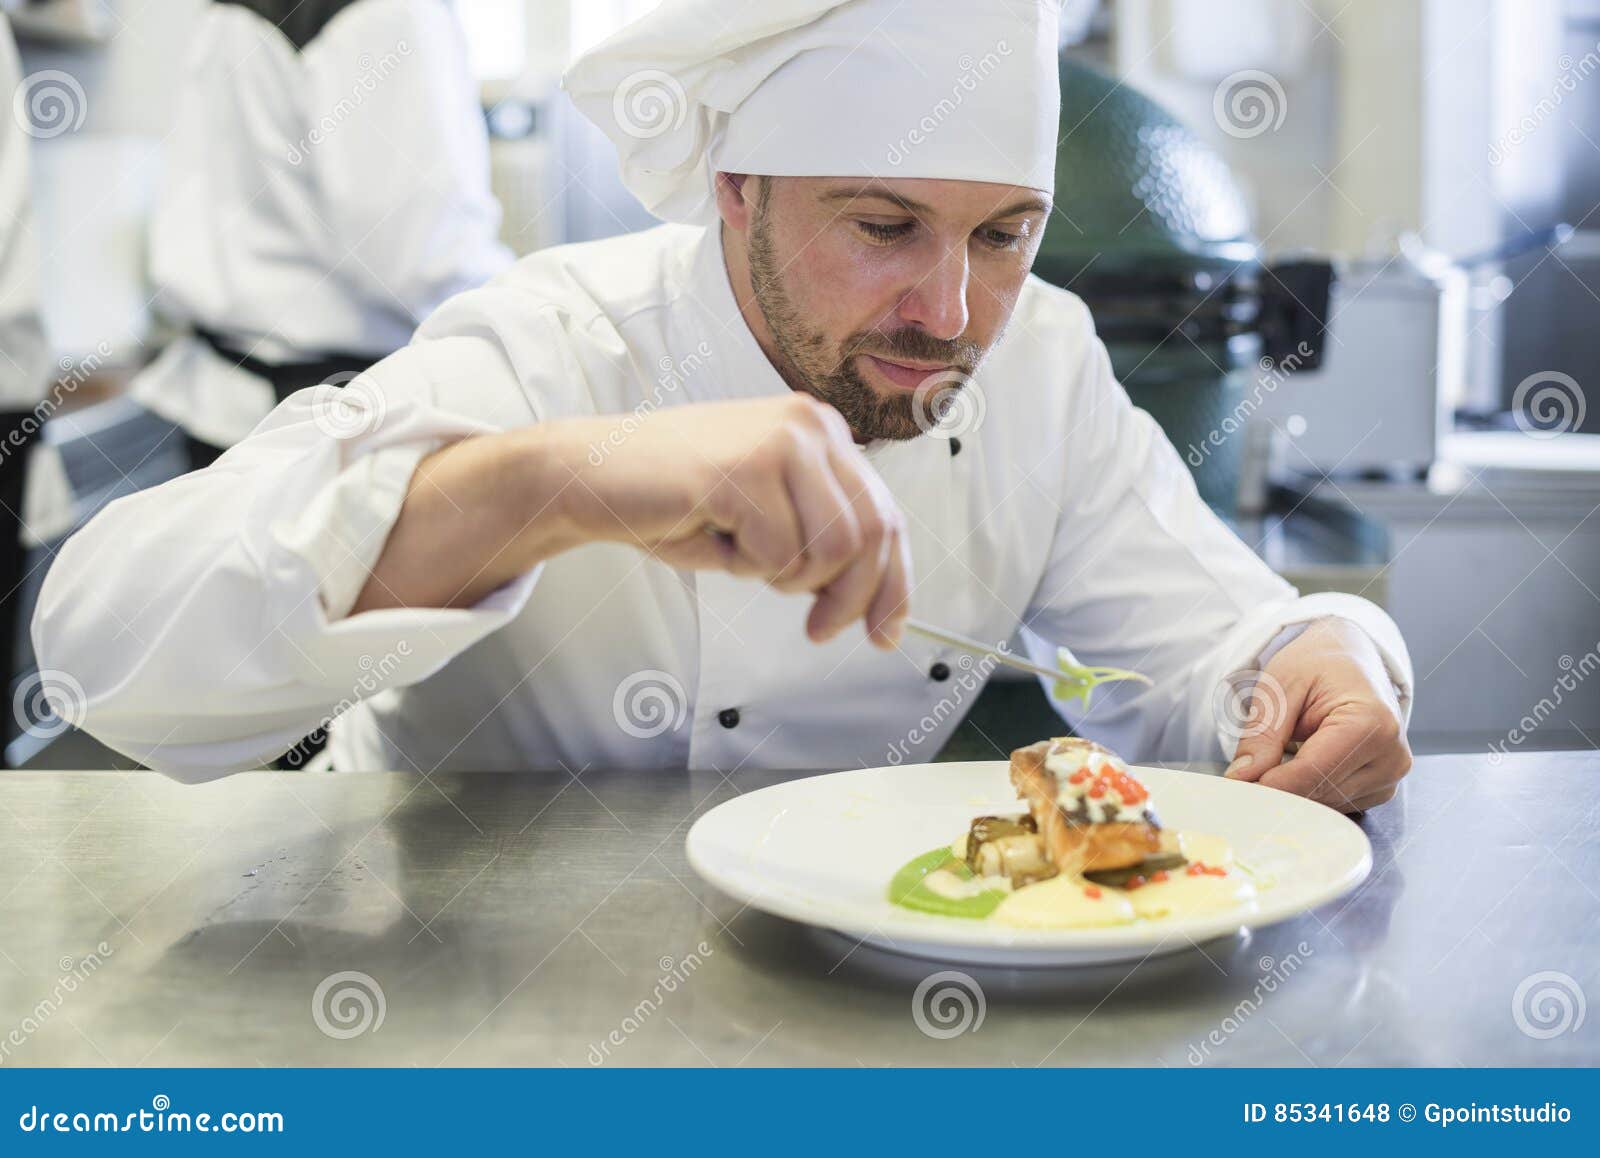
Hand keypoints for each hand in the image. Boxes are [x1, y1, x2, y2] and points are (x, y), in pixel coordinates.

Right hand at [553, 393, 910, 647]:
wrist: (592, 476)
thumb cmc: (676, 499)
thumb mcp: (768, 515)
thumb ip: (819, 535)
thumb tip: (871, 598)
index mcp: (822, 432)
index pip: (886, 515)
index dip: (894, 582)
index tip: (886, 632)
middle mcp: (810, 426)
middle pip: (871, 535)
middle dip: (850, 598)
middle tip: (818, 630)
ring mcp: (780, 442)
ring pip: (830, 549)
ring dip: (787, 578)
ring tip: (743, 557)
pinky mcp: (745, 469)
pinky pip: (777, 553)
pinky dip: (747, 567)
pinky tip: (715, 538)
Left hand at [1222, 617, 1410, 811]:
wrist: (1349, 657)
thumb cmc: (1318, 664)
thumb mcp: (1280, 686)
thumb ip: (1262, 734)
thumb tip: (1242, 777)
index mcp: (1372, 723)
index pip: (1313, 772)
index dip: (1270, 785)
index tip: (1237, 788)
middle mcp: (1390, 755)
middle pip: (1319, 793)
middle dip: (1277, 788)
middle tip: (1242, 775)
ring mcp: (1389, 775)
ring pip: (1324, 804)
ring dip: (1293, 789)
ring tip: (1278, 755)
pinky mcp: (1380, 787)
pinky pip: (1334, 803)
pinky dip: (1309, 790)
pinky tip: (1299, 763)